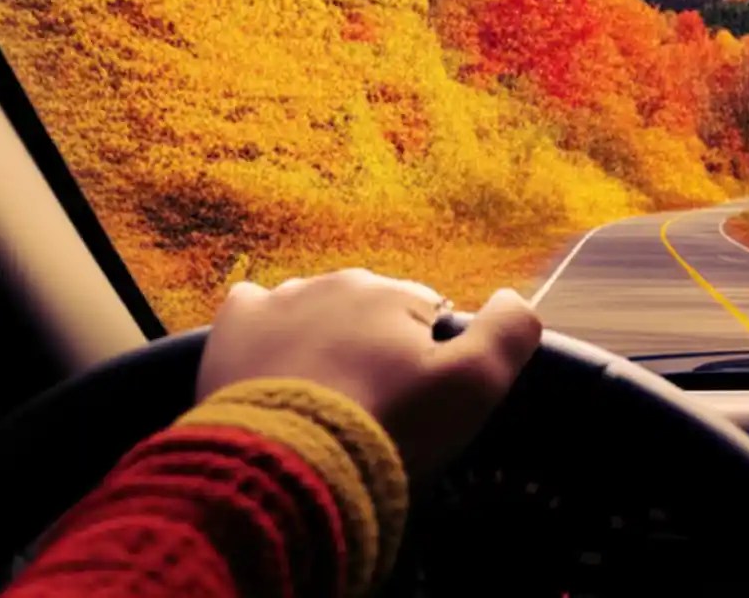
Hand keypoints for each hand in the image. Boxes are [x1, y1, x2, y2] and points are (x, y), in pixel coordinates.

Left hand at [195, 269, 542, 476]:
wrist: (289, 467)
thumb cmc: (388, 426)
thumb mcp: (474, 385)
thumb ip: (510, 331)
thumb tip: (514, 297)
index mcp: (395, 292)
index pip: (429, 316)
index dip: (429, 363)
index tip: (416, 405)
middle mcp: (337, 282)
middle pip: (373, 313)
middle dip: (377, 352)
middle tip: (373, 412)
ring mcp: (280, 301)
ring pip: (317, 312)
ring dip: (326, 344)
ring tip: (324, 404)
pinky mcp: (234, 327)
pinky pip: (255, 310)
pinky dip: (268, 334)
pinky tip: (275, 370)